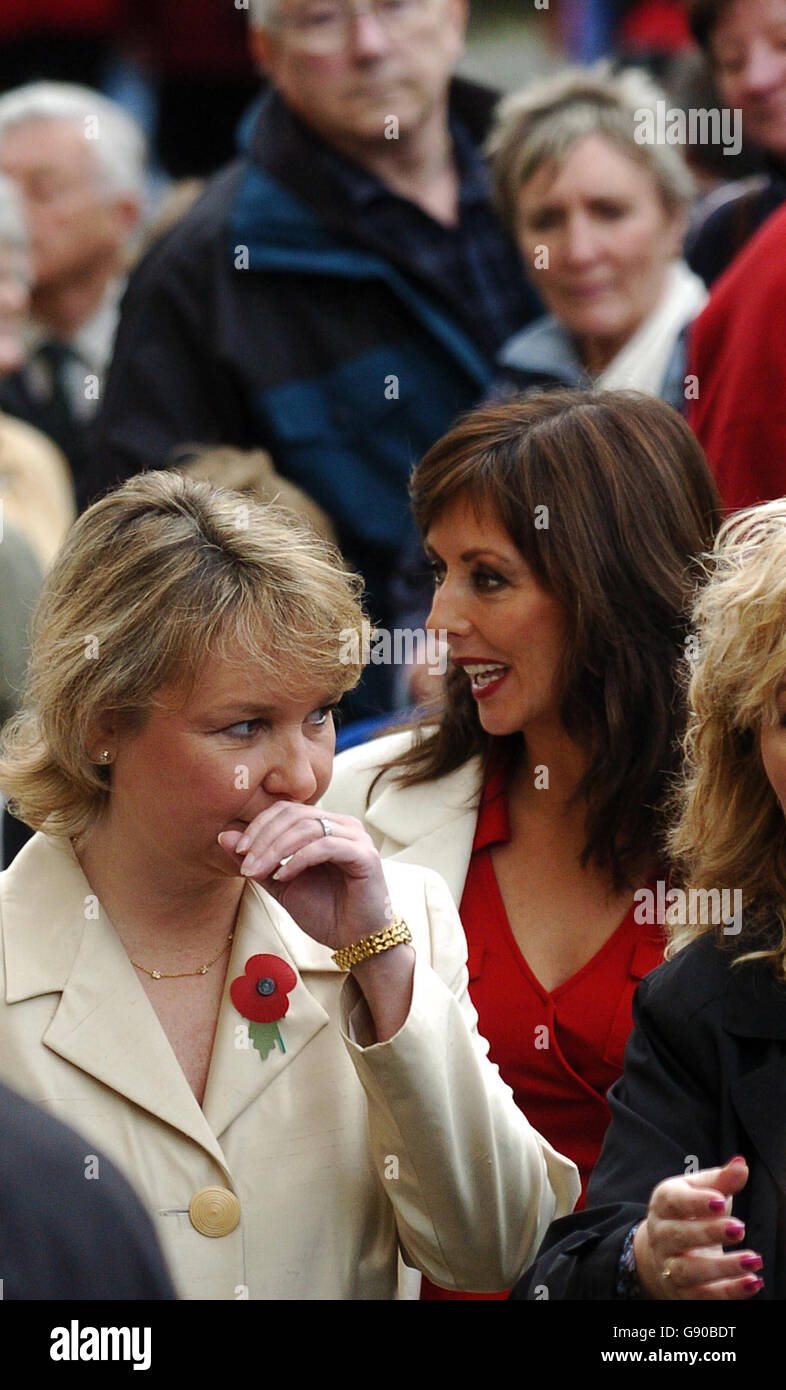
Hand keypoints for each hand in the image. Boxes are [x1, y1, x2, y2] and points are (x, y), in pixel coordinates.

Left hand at [217, 802, 393, 951]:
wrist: (354, 940)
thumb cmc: (324, 911)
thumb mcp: (280, 884)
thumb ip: (256, 861)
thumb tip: (223, 836)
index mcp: (324, 825)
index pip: (285, 810)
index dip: (258, 826)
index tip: (237, 851)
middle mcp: (342, 824)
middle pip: (293, 814)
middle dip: (263, 838)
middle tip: (245, 864)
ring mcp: (355, 837)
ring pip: (307, 827)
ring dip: (276, 849)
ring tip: (258, 872)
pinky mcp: (364, 854)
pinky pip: (325, 845)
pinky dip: (298, 859)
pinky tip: (283, 876)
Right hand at [633, 1157, 762, 1299]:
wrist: (664, 1251)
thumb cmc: (688, 1213)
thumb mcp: (700, 1191)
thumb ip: (721, 1180)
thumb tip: (741, 1165)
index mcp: (664, 1204)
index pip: (674, 1202)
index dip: (696, 1202)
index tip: (721, 1201)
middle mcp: (661, 1236)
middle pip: (679, 1236)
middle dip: (709, 1233)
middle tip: (740, 1229)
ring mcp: (669, 1266)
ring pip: (689, 1271)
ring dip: (722, 1268)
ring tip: (753, 1260)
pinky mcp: (682, 1293)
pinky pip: (704, 1296)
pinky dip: (729, 1292)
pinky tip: (753, 1282)